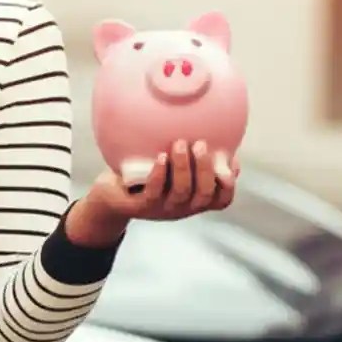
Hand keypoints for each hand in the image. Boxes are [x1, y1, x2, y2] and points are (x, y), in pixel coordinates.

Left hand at [90, 139, 240, 222]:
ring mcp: (162, 208)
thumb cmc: (146, 174)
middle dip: (205, 168)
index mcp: (193, 199)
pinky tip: (161, 157)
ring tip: (179, 144)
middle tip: (200, 144)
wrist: (112, 194)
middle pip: (204, 194)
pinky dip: (160, 174)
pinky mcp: (141, 206)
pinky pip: (153, 192)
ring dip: (183, 167)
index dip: (229, 184)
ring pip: (181, 192)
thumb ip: (192, 155)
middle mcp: (182, 207)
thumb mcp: (172, 166)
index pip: (221, 200)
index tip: (229, 161)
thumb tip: (217, 134)